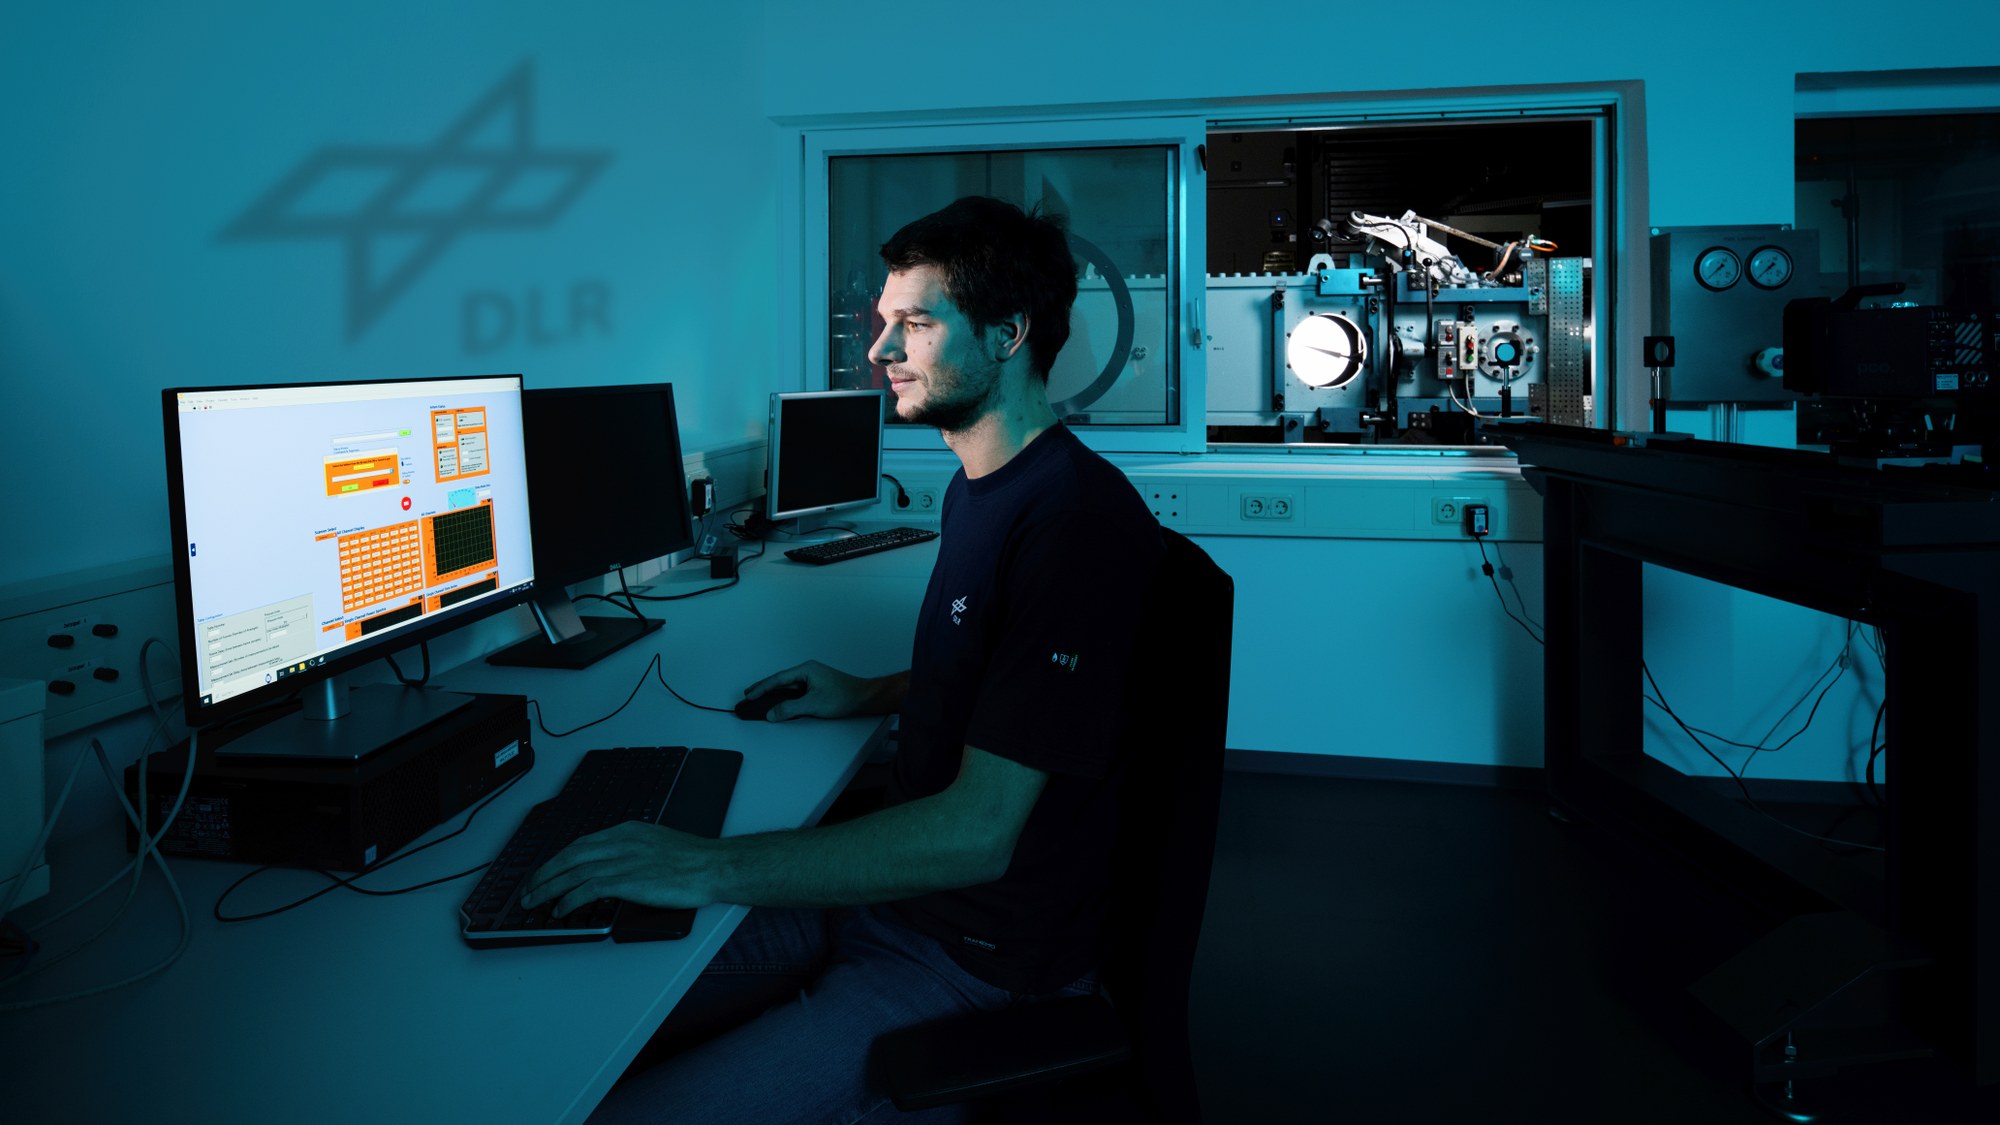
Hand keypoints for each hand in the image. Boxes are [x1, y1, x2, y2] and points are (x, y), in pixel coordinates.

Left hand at [518, 822, 716, 917]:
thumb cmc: (693, 859)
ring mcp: (624, 861)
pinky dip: (570, 899)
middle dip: (544, 873)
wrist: (714, 866)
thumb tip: (614, 868)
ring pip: (573, 872)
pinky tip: (560, 909)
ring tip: (533, 902)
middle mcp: (621, 842)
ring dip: (548, 888)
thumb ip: (633, 851)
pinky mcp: (629, 880)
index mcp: (627, 832)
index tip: (544, 872)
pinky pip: (589, 889)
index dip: (557, 860)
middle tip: (528, 889)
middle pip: (570, 856)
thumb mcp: (657, 844)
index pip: (580, 844)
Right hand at [739, 660, 877, 721]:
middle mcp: (807, 671)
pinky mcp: (816, 687)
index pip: (778, 679)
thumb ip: (790, 709)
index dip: (762, 688)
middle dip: (764, 688)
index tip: (750, 695)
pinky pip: (795, 691)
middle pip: (780, 680)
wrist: (863, 698)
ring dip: (774, 693)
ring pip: (787, 686)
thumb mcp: (813, 704)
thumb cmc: (843, 696)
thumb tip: (772, 713)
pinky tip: (779, 703)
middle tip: (748, 694)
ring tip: (759, 698)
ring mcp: (812, 679)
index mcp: (806, 669)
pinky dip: (784, 697)